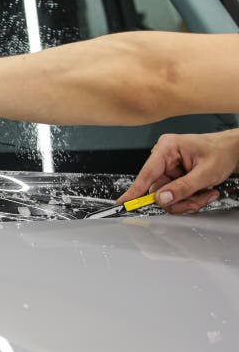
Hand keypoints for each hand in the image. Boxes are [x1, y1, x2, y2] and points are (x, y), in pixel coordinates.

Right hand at [118, 130, 238, 213]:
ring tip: (206, 194)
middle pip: (158, 190)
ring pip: (167, 197)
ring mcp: (168, 169)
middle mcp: (163, 158)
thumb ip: (183, 187)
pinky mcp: (173, 177)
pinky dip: (189, 199)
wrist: (233, 151)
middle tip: (198, 200)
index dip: (135, 191)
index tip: (123, 203)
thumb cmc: (222, 153)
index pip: (146, 174)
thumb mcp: (206, 172)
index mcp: (167, 148)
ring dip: (187, 201)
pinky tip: (203, 192)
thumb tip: (162, 198)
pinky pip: (173, 196)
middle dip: (180, 200)